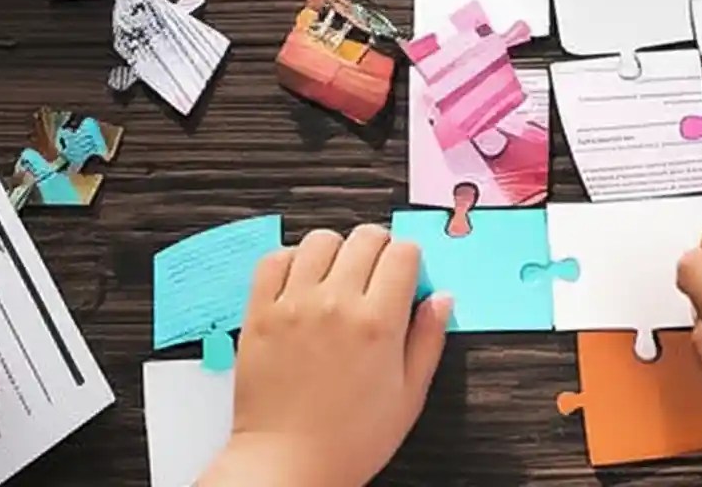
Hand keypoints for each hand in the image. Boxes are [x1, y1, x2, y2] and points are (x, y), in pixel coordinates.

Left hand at [200, 225, 451, 486]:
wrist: (288, 464)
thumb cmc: (348, 440)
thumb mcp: (409, 395)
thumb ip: (428, 340)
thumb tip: (441, 299)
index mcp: (377, 323)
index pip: (403, 252)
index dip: (410, 258)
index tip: (406, 275)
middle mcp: (335, 305)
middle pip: (365, 236)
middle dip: (379, 248)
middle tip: (377, 274)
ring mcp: (294, 305)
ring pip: (320, 239)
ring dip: (336, 250)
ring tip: (339, 276)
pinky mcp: (260, 312)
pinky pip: (274, 259)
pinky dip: (291, 260)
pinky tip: (302, 281)